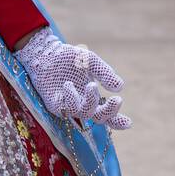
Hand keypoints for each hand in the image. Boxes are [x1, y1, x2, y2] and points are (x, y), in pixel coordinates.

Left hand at [14, 27, 130, 128]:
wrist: (46, 53)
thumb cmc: (69, 58)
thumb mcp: (91, 62)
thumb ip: (105, 73)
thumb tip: (119, 87)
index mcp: (93, 96)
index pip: (107, 113)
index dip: (118, 120)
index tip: (128, 122)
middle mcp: (82, 104)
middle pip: (99, 118)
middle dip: (109, 111)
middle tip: (117, 99)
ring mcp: (68, 105)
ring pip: (84, 113)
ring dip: (91, 101)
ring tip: (91, 84)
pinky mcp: (55, 104)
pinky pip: (66, 108)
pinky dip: (71, 98)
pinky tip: (68, 85)